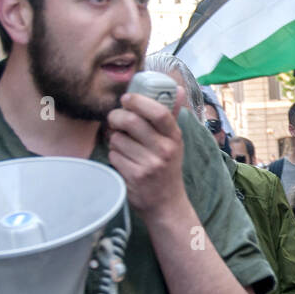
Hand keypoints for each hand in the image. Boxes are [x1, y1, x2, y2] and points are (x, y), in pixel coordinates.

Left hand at [106, 87, 186, 215]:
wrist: (166, 204)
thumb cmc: (168, 168)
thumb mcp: (175, 142)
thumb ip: (173, 116)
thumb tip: (180, 89)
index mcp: (175, 137)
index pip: (159, 112)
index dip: (139, 101)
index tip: (127, 98)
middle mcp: (164, 150)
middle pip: (131, 121)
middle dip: (116, 116)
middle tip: (114, 118)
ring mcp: (149, 164)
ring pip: (118, 138)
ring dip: (114, 138)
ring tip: (122, 144)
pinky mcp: (134, 177)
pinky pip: (113, 155)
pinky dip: (113, 154)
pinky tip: (122, 159)